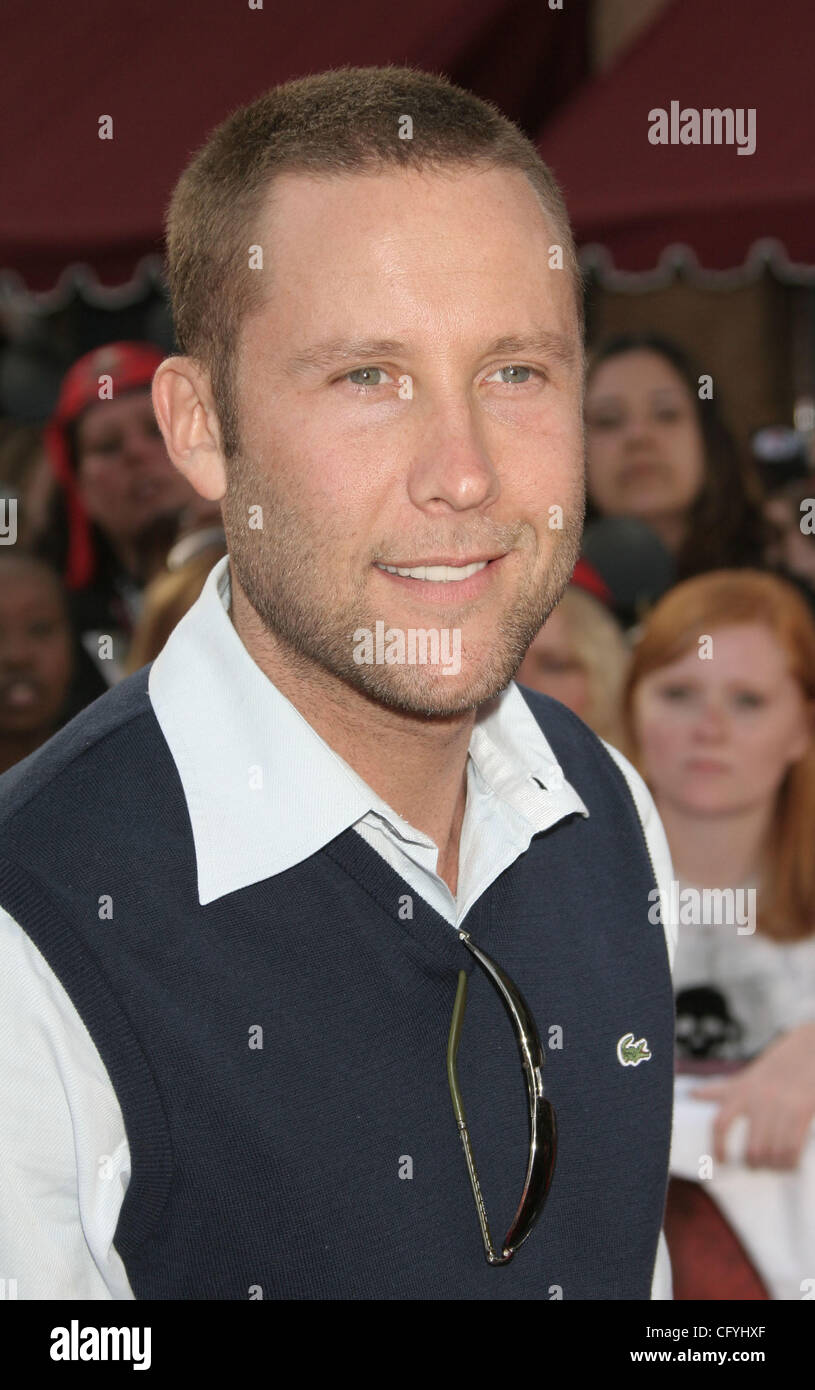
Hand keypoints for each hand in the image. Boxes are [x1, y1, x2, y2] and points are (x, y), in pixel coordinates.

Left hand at [689, 1021, 814, 1169]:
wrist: (806, 1051)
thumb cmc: (773, 1069)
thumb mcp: (745, 1078)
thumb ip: (720, 1090)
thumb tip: (692, 1094)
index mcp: (741, 1093)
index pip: (720, 1124)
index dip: (718, 1146)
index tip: (721, 1161)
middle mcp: (759, 1101)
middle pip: (753, 1148)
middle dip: (754, 1163)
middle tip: (755, 1166)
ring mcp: (781, 1107)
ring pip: (773, 1152)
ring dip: (773, 1165)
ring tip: (773, 1166)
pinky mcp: (802, 1111)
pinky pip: (794, 1147)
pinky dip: (790, 1161)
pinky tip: (789, 1162)